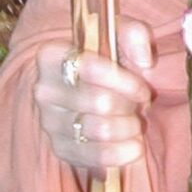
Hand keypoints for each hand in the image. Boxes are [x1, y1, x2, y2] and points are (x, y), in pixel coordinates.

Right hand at [34, 18, 154, 174]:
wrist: (93, 84)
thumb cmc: (108, 55)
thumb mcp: (120, 34)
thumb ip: (135, 35)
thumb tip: (146, 61)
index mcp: (51, 56)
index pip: (91, 69)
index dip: (126, 81)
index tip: (143, 88)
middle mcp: (44, 90)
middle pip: (100, 103)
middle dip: (131, 105)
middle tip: (141, 104)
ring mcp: (50, 122)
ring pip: (100, 131)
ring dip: (129, 128)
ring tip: (136, 122)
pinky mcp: (60, 148)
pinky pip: (94, 158)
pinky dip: (121, 154)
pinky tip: (134, 146)